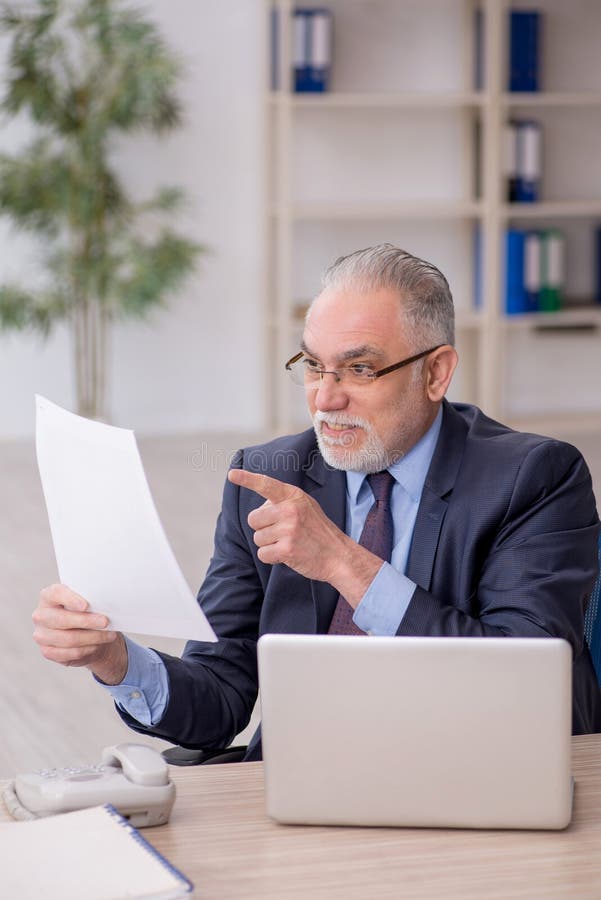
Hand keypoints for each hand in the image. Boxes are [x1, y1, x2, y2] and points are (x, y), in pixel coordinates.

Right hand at [32, 584, 127, 684]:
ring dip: (92, 638)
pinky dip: (87, 649)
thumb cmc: (86, 612)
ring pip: (68, 638)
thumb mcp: (88, 602)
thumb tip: (104, 603)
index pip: (55, 593)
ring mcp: (41, 635)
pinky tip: (97, 645)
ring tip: (109, 635)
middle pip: (61, 619)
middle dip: (86, 621)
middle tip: (105, 622)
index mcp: (48, 596)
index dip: (70, 599)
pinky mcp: (47, 651)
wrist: (85, 634)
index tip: (86, 605)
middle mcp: (41, 615)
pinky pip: (69, 653)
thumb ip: (90, 600)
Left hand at [228, 469, 381, 606]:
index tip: (232, 474)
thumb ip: (284, 503)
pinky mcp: (287, 549)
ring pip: (257, 538)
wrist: (339, 556)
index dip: (247, 479)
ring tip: (289, 543)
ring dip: (269, 544)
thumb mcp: (306, 507)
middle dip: (263, 528)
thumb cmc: (319, 532)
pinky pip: (263, 554)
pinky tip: (287, 554)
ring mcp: (289, 529)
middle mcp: (291, 510)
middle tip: (282, 532)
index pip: (266, 484)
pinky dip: (272, 557)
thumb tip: (260, 509)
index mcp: (294, 496)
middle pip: (253, 519)